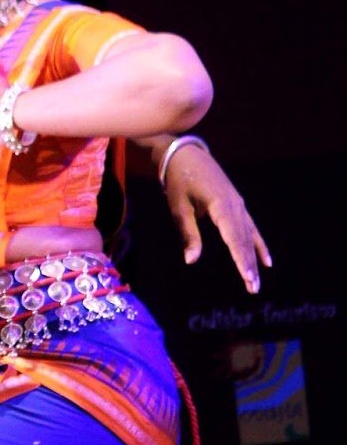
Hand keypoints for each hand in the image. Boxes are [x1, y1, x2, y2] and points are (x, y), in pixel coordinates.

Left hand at [157, 140, 271, 293]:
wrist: (186, 156)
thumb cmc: (179, 182)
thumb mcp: (179, 208)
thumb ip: (188, 234)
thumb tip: (191, 260)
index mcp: (221, 205)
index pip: (233, 237)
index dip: (240, 258)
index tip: (246, 277)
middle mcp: (235, 205)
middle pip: (244, 240)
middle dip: (249, 265)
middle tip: (253, 288)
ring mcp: (239, 204)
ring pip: (249, 236)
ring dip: (253, 259)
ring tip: (255, 281)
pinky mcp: (237, 205)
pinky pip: (251, 228)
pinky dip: (258, 244)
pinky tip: (267, 261)